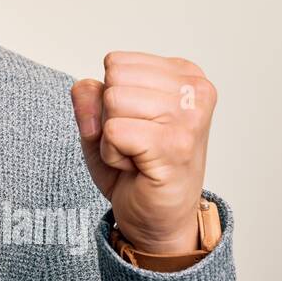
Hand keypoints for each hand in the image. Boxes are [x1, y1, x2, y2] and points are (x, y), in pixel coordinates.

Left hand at [70, 52, 216, 252]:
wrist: (157, 218)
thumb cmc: (135, 165)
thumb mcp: (102, 120)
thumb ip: (89, 95)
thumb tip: (86, 88)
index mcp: (184, 73)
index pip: (116, 62)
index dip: (112, 97)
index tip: (137, 125)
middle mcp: (195, 89)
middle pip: (113, 80)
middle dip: (111, 116)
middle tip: (136, 143)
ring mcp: (189, 117)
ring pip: (112, 101)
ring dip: (111, 136)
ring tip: (137, 154)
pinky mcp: (175, 145)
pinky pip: (112, 131)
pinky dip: (112, 154)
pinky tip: (136, 167)